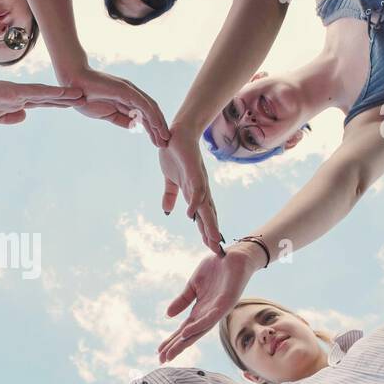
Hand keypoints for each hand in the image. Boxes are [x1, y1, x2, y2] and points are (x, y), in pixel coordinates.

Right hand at [0, 80, 83, 130]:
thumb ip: (8, 116)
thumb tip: (24, 116)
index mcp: (14, 102)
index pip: (41, 102)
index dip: (58, 102)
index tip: (75, 104)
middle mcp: (17, 95)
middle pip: (46, 96)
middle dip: (66, 97)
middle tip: (86, 96)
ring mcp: (12, 92)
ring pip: (41, 93)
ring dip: (60, 94)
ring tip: (78, 95)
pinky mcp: (5, 92)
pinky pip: (27, 93)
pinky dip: (43, 93)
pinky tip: (56, 94)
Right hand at [60, 65, 168, 147]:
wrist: (74, 82)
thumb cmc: (86, 97)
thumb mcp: (107, 115)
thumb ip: (120, 120)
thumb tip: (134, 127)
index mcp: (126, 100)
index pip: (144, 116)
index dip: (152, 129)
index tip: (157, 142)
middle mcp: (131, 94)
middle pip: (150, 113)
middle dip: (158, 129)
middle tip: (164, 144)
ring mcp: (130, 91)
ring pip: (150, 108)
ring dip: (158, 124)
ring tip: (164, 138)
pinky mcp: (126, 90)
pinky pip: (143, 104)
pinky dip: (151, 116)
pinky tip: (157, 127)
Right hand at [158, 244, 262, 362]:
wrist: (235, 255)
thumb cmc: (217, 268)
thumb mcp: (193, 284)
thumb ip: (182, 300)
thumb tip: (168, 315)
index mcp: (200, 310)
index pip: (183, 330)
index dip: (171, 340)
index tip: (158, 352)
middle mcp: (209, 314)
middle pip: (190, 335)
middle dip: (176, 347)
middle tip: (161, 360)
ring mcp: (218, 310)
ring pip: (200, 330)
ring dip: (185, 341)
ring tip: (171, 351)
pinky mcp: (226, 303)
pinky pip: (211, 318)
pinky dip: (198, 325)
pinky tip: (187, 331)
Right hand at [159, 132, 223, 255]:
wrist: (175, 132)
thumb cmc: (175, 154)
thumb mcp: (170, 180)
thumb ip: (170, 195)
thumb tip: (167, 211)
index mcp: (194, 192)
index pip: (202, 216)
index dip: (206, 231)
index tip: (211, 248)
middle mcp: (200, 189)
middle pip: (208, 215)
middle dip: (212, 233)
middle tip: (217, 251)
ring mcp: (198, 181)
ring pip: (205, 206)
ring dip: (209, 223)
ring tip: (212, 239)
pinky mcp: (194, 171)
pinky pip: (195, 190)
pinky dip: (194, 203)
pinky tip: (190, 215)